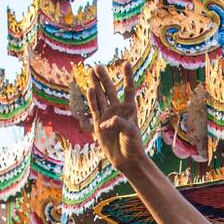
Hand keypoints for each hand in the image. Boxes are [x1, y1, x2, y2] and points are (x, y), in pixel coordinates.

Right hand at [88, 60, 149, 175]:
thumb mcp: (131, 133)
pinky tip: (90, 89)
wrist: (127, 160)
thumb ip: (122, 124)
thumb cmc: (133, 146)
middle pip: (110, 90)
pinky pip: (95, 109)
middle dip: (104, 78)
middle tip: (98, 66)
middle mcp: (118, 110)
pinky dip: (92, 100)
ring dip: (96, 85)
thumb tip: (108, 121)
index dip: (127, 77)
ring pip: (100, 97)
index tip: (126, 63)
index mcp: (130, 109)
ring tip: (91, 72)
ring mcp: (108, 116)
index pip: (128, 90)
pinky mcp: (99, 124)